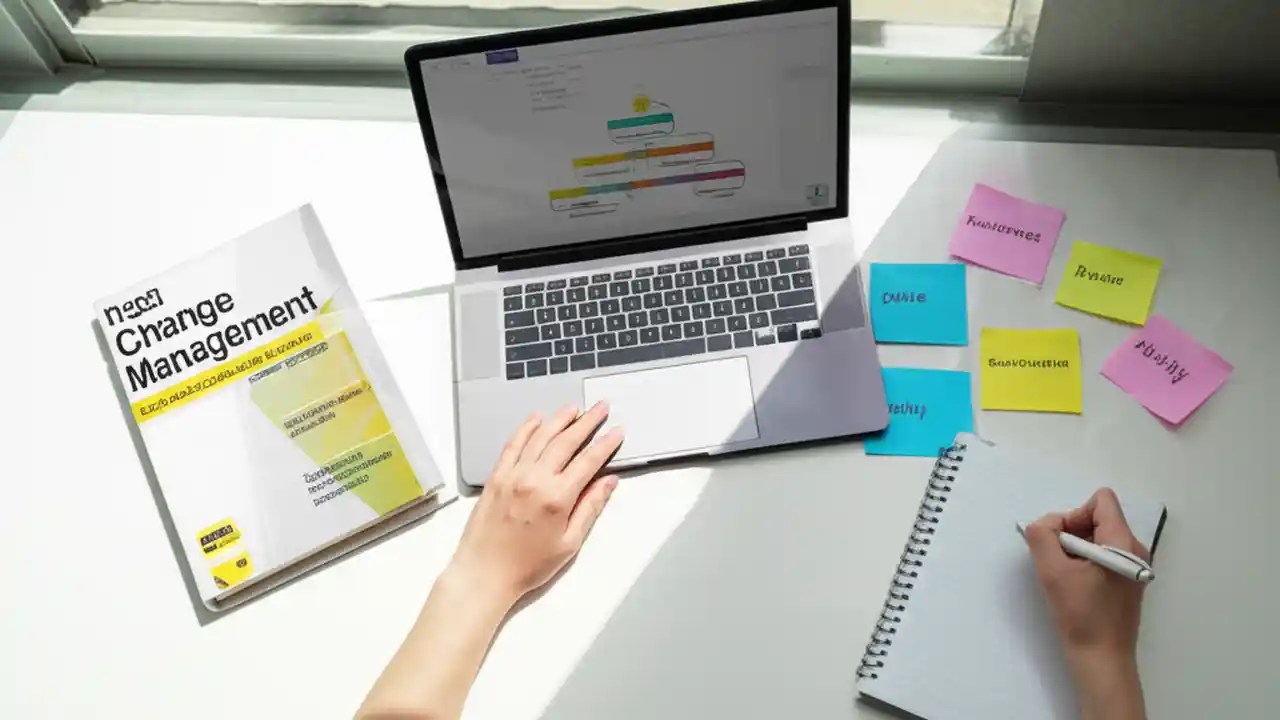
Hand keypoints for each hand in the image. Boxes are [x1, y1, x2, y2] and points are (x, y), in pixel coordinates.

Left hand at [446, 402, 623, 608]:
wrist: (484, 573)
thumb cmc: (527, 565)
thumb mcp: (570, 543)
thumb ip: (590, 508)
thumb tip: (608, 482)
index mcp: (557, 498)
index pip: (588, 461)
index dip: (605, 443)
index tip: (616, 431)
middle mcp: (535, 480)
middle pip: (566, 441)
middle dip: (587, 422)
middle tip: (600, 408)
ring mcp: (513, 475)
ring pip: (540, 436)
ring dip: (559, 419)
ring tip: (574, 408)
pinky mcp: (496, 476)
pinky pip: (513, 444)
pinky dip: (526, 428)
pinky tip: (537, 418)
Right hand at [1024, 488, 1148, 719]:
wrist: (1102, 659)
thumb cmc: (1081, 615)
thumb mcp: (1052, 572)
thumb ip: (1042, 536)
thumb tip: (1044, 525)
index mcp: (1123, 543)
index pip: (1101, 500)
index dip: (1073, 513)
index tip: (1061, 541)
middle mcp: (1134, 549)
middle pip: (1098, 517)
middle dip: (1071, 532)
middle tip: (1057, 561)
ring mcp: (1133, 566)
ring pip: (1097, 536)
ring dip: (1075, 549)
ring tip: (1065, 576)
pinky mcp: (1127, 580)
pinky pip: (1102, 554)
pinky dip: (1084, 562)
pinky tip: (1075, 586)